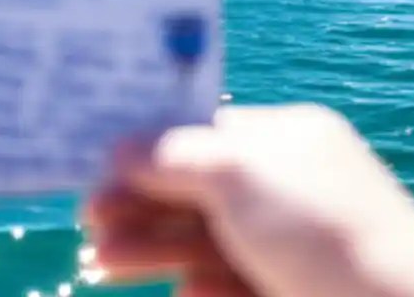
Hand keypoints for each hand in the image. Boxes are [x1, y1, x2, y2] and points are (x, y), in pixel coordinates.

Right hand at [84, 104, 413, 296]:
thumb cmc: (324, 230)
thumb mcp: (239, 174)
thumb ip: (174, 156)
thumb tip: (121, 147)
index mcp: (285, 141)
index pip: (205, 133)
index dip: (149, 145)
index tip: (97, 161)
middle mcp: (287, 188)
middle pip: (196, 191)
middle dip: (139, 205)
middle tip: (89, 220)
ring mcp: (291, 245)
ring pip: (206, 241)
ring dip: (150, 249)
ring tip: (98, 263)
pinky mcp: (291, 290)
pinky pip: (233, 282)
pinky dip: (201, 289)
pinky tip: (181, 294)